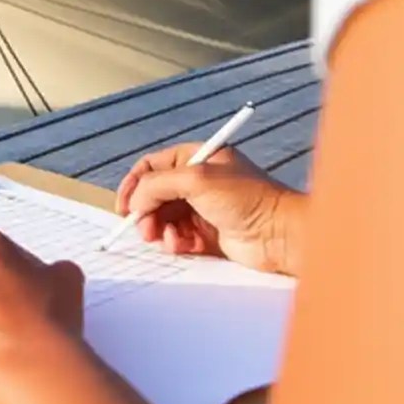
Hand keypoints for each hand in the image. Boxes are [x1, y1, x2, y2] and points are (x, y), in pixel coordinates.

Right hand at [116, 144, 303, 274]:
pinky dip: (174, 243)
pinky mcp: (208, 233)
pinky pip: (178, 237)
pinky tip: (182, 245)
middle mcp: (199, 182)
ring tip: (166, 238)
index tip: (124, 206)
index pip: (152, 166)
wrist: (279, 233)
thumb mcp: (195, 179)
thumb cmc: (246, 198)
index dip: (134, 184)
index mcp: (197, 159)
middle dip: (145, 212)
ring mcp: (203, 208)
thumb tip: (135, 202)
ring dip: (159, 229)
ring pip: (164, 218)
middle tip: (144, 228)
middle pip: (154, 195)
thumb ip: (156, 185)